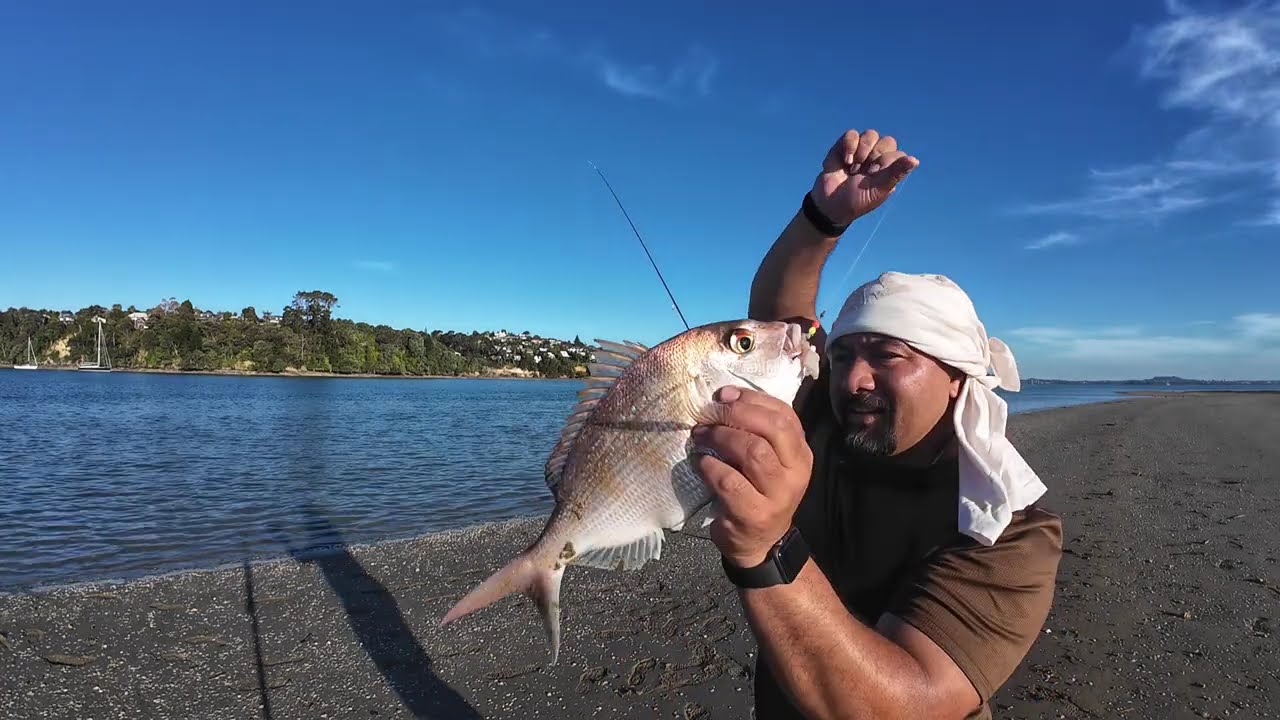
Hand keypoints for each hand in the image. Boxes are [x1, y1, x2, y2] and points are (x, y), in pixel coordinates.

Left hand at [690, 386, 813, 568]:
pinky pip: (729, 481)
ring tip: (701, 435)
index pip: (784, 415)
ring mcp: (778, 495)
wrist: (760, 542)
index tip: (724, 395)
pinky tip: (700, 462)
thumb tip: (724, 396)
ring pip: (753, 452)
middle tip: (709, 414)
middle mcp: (796, 472)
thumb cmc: (757, 491)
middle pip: (771, 429)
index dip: (752, 399)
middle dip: (736, 415)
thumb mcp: (768, 459)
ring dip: (721, 438)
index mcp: (800, 453)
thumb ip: (754, 430)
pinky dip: (710, 466)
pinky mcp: (754, 514)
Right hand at [810, 128, 918, 226]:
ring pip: (870, 134)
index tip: (874, 176)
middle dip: (874, 156)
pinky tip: (844, 161)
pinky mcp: (844, 146)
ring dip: (861, 151)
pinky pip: (852, 134)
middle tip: (863, 172)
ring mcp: (861, 150)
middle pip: (886, 141)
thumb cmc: (856, 200)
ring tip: (852, 168)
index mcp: (889, 169)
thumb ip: (895, 173)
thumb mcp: (878, 189)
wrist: (828, 204)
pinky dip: (849, 146)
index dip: (885, 162)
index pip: (897, 153)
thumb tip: (915, 160)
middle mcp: (877, 158)